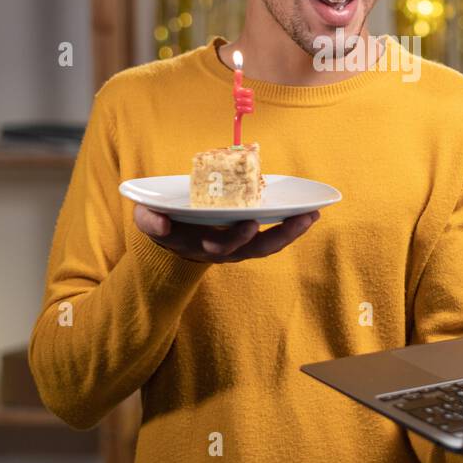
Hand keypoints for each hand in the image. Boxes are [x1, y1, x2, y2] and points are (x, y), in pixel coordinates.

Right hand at [134, 204, 319, 263]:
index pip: (219, 246)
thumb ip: (151, 220)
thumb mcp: (150, 220)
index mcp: (200, 244)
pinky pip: (274, 236)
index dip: (234, 237)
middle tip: (297, 219)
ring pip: (267, 245)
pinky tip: (311, 213)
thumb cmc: (164, 221)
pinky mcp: (249, 238)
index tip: (250, 223)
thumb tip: (158, 221)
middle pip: (251, 248)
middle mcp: (223, 249)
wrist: (171, 235)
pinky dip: (292, 227)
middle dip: (276, 235)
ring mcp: (238, 246)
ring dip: (291, 232)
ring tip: (312, 215)